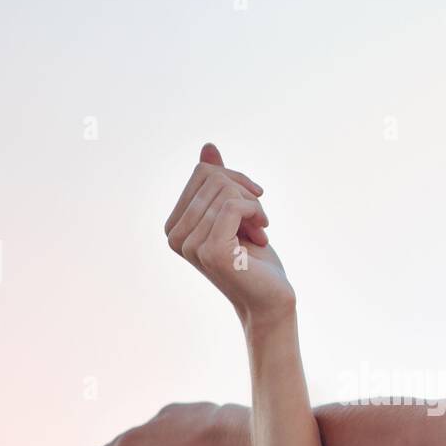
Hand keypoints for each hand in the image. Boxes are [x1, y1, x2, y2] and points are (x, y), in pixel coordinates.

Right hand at [164, 142, 294, 324]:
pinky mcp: (211, 251)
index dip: (234, 181)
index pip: (202, 172)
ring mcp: (190, 245)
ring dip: (254, 207)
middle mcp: (175, 236)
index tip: (250, 208)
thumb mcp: (235, 213)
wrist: (270, 298)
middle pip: (213, 177)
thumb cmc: (254, 258)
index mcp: (174, 225)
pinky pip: (234, 205)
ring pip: (226, 190)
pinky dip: (255, 213)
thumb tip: (208, 147)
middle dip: (245, 193)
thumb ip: (218, 183)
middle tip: (259, 222)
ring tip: (260, 233)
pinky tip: (262, 234)